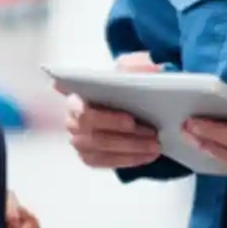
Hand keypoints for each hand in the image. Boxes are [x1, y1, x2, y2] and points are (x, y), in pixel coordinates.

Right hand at [58, 51, 161, 168]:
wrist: (131, 98)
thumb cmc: (128, 82)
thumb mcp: (135, 67)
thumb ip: (134, 65)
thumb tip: (130, 72)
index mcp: (77, 93)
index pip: (83, 108)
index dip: (106, 117)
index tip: (131, 121)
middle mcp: (72, 118)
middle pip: (93, 132)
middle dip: (125, 136)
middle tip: (152, 135)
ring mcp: (78, 139)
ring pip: (100, 149)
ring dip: (130, 149)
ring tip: (154, 146)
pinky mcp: (88, 155)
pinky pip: (104, 162)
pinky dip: (127, 160)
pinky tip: (147, 156)